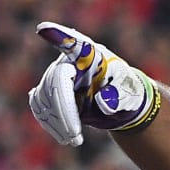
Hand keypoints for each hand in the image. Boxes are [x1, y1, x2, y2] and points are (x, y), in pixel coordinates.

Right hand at [28, 22, 160, 146]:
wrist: (120, 101)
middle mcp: (69, 60)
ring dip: (56, 120)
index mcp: (90, 54)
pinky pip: (40, 106)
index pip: (73, 43)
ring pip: (44, 97)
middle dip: (63, 110)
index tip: (43, 30)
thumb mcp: (129, 94)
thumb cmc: (126, 91)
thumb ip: (118, 96)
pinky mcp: (49, 91)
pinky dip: (50, 123)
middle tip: (75, 135)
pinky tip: (64, 137)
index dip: (58, 36)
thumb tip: (102, 102)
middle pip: (55, 81)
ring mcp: (56, 75)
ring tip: (74, 139)